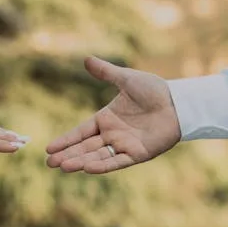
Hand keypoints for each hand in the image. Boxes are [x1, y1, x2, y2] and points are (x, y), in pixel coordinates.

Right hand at [45, 57, 180, 173]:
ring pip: (97, 156)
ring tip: (63, 166)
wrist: (179, 102)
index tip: (49, 148)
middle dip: (68, 155)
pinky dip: (102, 165)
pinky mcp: (137, 154)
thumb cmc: (154, 90)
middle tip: (50, 164)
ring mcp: (124, 145)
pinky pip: (116, 161)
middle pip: (85, 147)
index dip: (66, 140)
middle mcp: (112, 134)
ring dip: (80, 161)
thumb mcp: (126, 79)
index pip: (80, 132)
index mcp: (106, 118)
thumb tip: (86, 58)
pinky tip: (87, 167)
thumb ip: (106, 72)